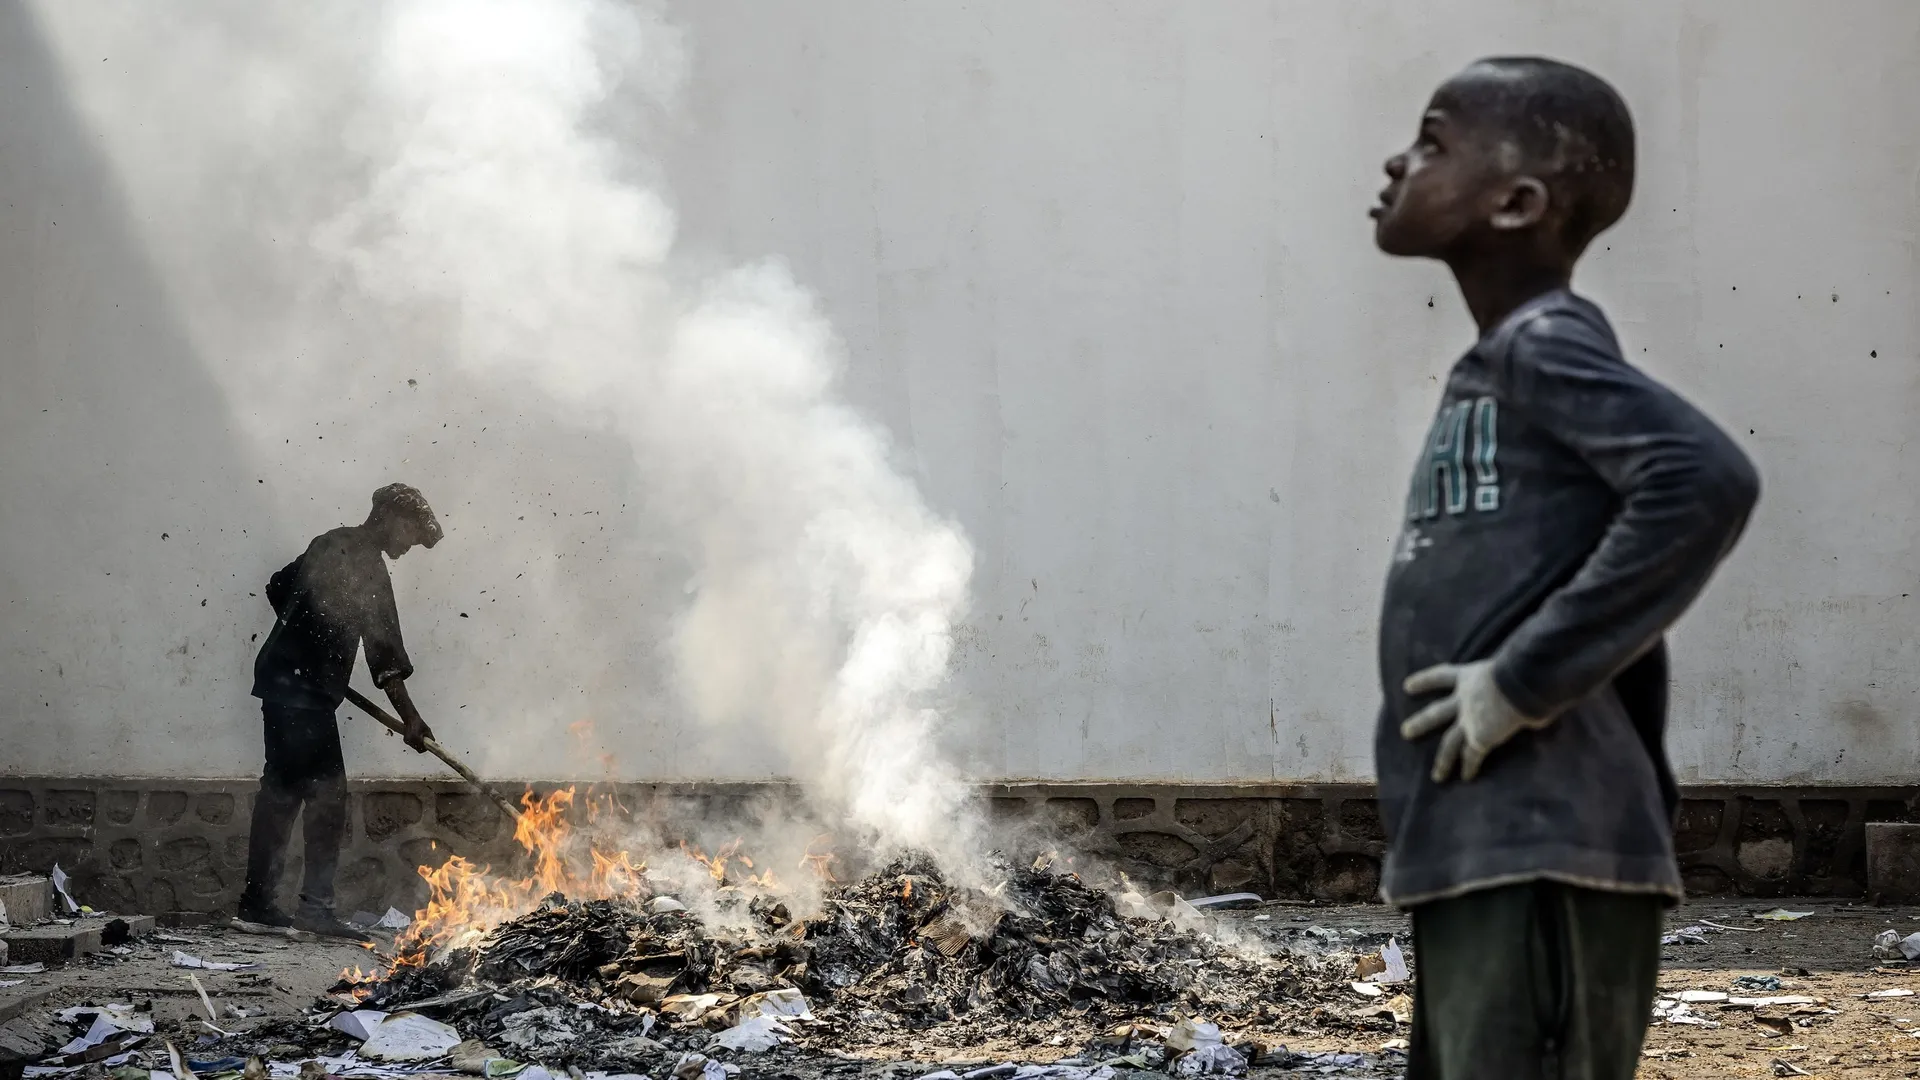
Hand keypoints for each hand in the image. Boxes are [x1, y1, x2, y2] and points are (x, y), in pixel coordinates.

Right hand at [402, 714, 433, 753]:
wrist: (411, 719)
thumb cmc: (419, 723)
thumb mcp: (427, 730)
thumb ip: (431, 737)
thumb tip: (433, 743)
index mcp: (416, 738)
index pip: (422, 748)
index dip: (426, 748)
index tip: (428, 747)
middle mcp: (411, 740)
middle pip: (418, 749)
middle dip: (422, 747)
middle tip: (425, 743)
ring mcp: (407, 741)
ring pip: (414, 747)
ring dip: (418, 745)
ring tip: (420, 738)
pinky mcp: (405, 740)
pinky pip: (411, 744)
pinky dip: (414, 743)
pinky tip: (416, 737)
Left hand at [1400, 660, 1548, 781]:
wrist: (1521, 682)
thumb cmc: (1522, 668)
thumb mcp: (1510, 667)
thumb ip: (1513, 679)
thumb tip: (1529, 688)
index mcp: (1470, 677)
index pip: (1441, 676)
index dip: (1424, 681)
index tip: (1406, 686)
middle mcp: (1465, 699)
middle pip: (1436, 713)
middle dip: (1421, 722)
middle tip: (1405, 731)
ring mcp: (1470, 720)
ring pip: (1450, 743)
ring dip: (1442, 760)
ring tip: (1435, 776)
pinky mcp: (1480, 738)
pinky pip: (1473, 756)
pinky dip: (1470, 768)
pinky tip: (1466, 778)